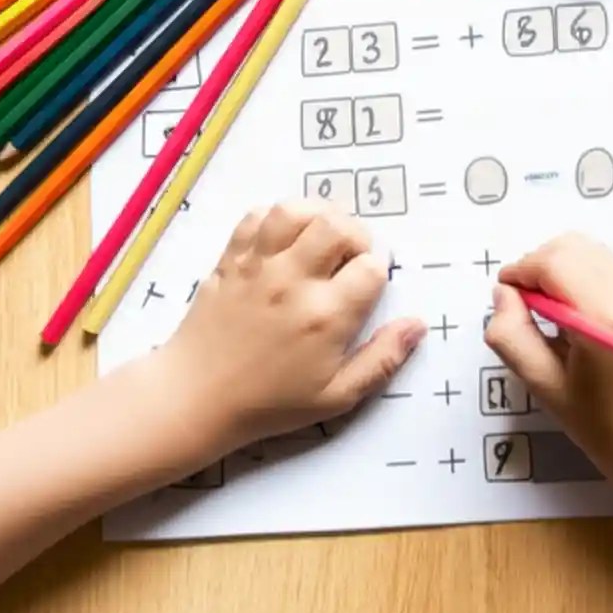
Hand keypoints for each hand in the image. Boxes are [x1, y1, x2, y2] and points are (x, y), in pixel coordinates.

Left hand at [157, 200, 425, 454]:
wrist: (196, 398)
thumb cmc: (270, 403)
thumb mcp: (337, 396)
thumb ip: (382, 359)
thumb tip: (417, 325)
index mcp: (326, 317)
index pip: (371, 267)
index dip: (378, 271)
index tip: (369, 287)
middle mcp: (294, 282)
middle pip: (338, 225)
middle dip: (356, 234)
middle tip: (351, 258)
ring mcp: (258, 267)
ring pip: (296, 210)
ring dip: (318, 216)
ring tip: (321, 239)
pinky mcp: (230, 260)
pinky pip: (256, 217)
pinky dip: (276, 218)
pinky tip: (285, 240)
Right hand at [484, 233, 612, 489]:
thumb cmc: (603, 426)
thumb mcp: (545, 385)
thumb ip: (512, 335)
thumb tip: (504, 293)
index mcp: (606, 314)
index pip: (553, 262)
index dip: (521, 272)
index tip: (506, 299)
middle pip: (572, 246)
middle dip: (539, 267)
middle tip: (524, 307)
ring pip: (590, 252)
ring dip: (561, 270)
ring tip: (551, 316)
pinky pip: (609, 267)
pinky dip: (583, 278)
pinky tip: (577, 319)